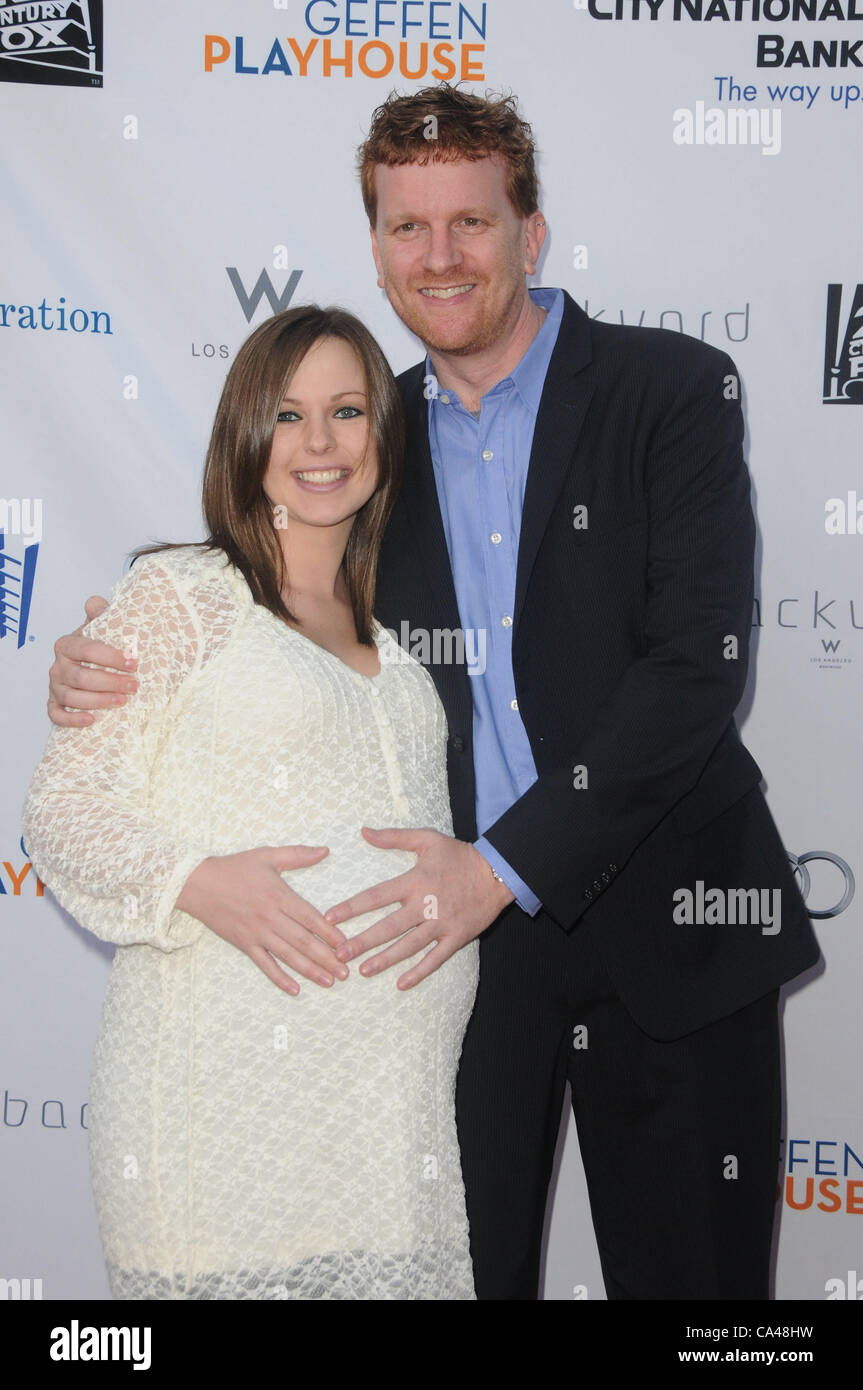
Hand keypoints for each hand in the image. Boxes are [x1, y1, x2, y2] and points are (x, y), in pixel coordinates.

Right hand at [48, 596, 138, 726]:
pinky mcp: (54, 704)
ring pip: (71, 697)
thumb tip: (96, 604)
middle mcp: (58, 665)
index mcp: (67, 644)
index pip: (87, 650)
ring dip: (98, 701)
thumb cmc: (99, 647)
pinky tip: (92, 720)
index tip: (134, 663)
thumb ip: (101, 613)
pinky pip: (56, 715)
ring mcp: (54, 686)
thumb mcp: (102, 628)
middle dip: (110, 682)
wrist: (89, 665)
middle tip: (135, 686)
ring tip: (123, 701)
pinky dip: (72, 719)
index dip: (111, 657)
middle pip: (81, 677)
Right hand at [176, 846, 348, 994]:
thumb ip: (298, 854)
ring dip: (310, 970)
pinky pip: (264, 965)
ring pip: (288, 956)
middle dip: (327, 958)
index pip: (310, 918)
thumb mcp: (267, 856)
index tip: (346, 944)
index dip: (330, 932)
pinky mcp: (244, 944)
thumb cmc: (234, 867)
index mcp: (279, 895)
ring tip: (329, 981)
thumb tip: (325, 850)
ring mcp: (256, 933)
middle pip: (303, 941)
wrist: (197, 883)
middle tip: (345, 971)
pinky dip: (280, 978)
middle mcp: (270, 917)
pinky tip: (295, 990)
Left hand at [324, 827, 514, 988]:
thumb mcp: (427, 839)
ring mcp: (441, 924)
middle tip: (339, 954)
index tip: (329, 918)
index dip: (351, 907)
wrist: (498, 872)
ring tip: (363, 971)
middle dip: (362, 941)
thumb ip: (393, 837)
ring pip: (408, 946)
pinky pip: (435, 959)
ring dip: (385, 960)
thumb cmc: (460, 855)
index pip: (375, 896)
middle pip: (388, 927)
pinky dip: (419, 972)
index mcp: (415, 881)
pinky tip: (401, 984)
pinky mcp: (456, 937)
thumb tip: (364, 831)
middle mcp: (425, 905)